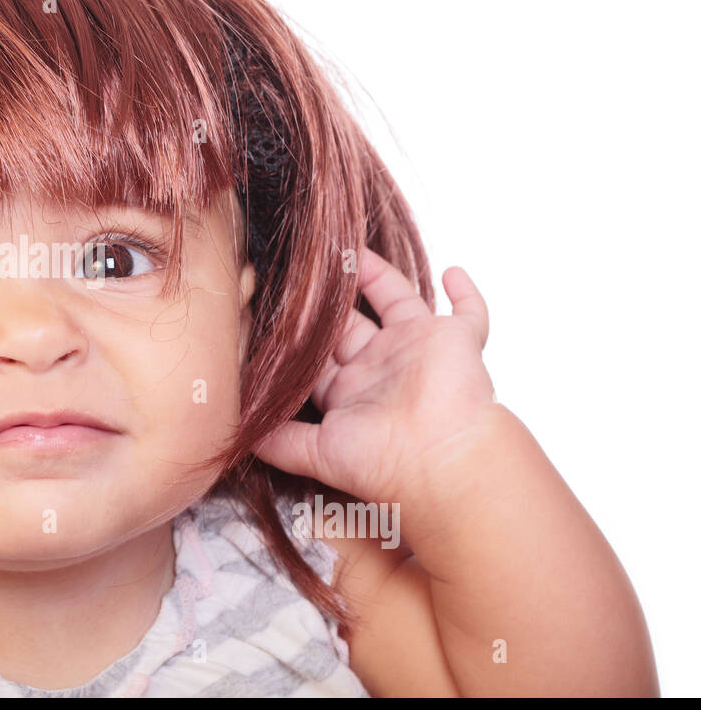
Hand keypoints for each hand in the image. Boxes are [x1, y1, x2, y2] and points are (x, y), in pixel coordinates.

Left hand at [254, 246, 500, 506]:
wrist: (441, 461)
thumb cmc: (382, 460)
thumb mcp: (315, 451)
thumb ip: (279, 441)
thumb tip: (239, 432)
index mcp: (350, 393)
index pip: (316, 355)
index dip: (295, 334)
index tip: (273, 305)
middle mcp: (382, 369)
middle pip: (348, 322)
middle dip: (327, 297)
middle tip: (303, 263)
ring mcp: (419, 351)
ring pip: (395, 300)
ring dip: (375, 274)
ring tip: (349, 247)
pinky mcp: (456, 340)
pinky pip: (471, 312)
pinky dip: (466, 294)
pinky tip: (453, 272)